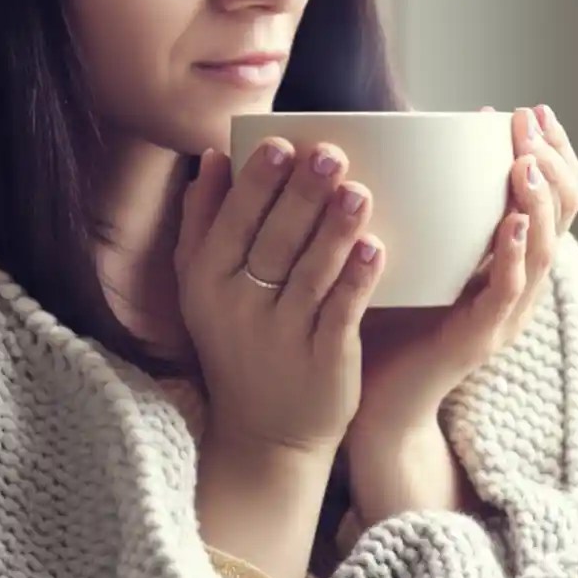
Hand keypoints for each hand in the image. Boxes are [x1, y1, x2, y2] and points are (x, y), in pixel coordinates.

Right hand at [174, 141, 385, 456]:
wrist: (265, 434)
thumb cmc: (240, 345)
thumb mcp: (204, 289)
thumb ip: (203, 223)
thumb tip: (213, 157)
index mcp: (206, 280)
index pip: (232, 221)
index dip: (257, 182)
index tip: (281, 143)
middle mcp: (237, 308)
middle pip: (273, 241)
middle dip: (301, 195)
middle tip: (330, 152)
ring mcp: (281, 337)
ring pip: (310, 273)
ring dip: (334, 230)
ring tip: (359, 190)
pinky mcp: (322, 361)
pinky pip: (340, 312)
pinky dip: (356, 280)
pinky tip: (374, 248)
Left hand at [346, 104, 577, 520]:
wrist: (367, 398)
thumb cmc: (382, 316)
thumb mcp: (409, 247)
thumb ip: (421, 202)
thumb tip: (407, 132)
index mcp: (508, 257)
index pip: (553, 196)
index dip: (552, 152)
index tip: (529, 110)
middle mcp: (519, 282)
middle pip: (564, 214)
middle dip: (551, 162)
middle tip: (529, 123)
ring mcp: (506, 312)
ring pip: (544, 249)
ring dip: (538, 201)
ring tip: (524, 163)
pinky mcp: (481, 338)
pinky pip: (509, 291)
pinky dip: (514, 254)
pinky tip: (509, 222)